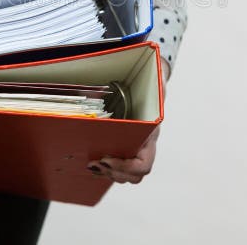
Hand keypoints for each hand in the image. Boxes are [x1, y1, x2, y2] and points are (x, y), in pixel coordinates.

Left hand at [86, 58, 168, 183]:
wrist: (153, 86)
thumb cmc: (152, 85)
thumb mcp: (153, 83)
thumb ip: (154, 83)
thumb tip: (153, 71)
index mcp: (150, 135)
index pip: (144, 164)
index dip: (126, 168)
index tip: (106, 159)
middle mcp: (145, 146)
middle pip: (134, 175)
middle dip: (114, 173)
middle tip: (94, 163)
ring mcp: (136, 149)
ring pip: (126, 175)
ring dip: (109, 173)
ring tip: (91, 163)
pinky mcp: (126, 148)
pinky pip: (119, 168)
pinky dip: (106, 169)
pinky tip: (92, 162)